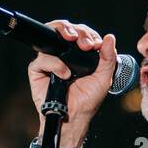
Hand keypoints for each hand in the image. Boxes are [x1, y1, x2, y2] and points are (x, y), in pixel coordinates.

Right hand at [27, 20, 117, 147]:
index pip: (81, 34)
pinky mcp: (37, 70)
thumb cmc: (88, 100)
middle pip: (66, 31)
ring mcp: (49, 61)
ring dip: (64, 35)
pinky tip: (65, 75)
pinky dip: (55, 64)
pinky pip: (43, 58)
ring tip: (73, 42)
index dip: (88, 34)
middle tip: (86, 43)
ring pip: (52, 38)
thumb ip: (108, 58)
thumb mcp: (104, 77)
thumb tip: (109, 37)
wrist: (74, 116)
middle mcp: (63, 55)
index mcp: (78, 54)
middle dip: (78, 32)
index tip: (95, 43)